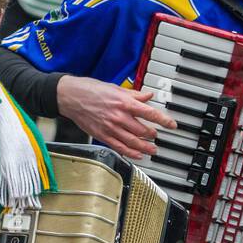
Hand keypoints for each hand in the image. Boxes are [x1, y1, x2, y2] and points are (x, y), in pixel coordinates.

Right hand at [56, 76, 176, 159]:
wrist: (70, 96)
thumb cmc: (90, 90)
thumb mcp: (115, 87)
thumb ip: (134, 94)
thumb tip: (148, 96)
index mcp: (124, 102)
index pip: (150, 113)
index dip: (164, 120)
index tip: (172, 125)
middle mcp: (119, 116)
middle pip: (143, 130)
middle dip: (153, 135)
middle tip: (157, 137)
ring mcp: (110, 128)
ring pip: (133, 142)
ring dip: (145, 147)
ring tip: (153, 150)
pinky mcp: (102, 135)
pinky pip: (119, 147)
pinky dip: (130, 153)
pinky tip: (137, 155)